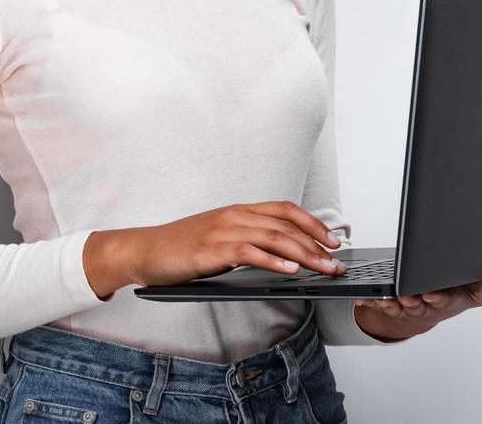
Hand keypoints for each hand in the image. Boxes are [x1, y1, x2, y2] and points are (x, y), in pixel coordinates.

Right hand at [117, 200, 348, 288]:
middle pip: (285, 225)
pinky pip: (249, 252)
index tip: (333, 240)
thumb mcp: (219, 237)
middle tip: (336, 263)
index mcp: (237, 210)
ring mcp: (221, 231)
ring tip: (323, 269)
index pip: (284, 209)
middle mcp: (233, 215)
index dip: (313, 223)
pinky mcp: (210, 249)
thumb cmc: (181, 247)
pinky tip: (289, 271)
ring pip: (273, 237)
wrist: (145, 250)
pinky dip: (273, 261)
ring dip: (304, 255)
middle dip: (316, 245)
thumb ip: (247, 239)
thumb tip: (282, 254)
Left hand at [354, 271, 481, 340]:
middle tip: (404, 294)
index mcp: (449, 300)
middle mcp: (428, 305)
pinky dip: (372, 299)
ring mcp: (408, 306)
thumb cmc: (454, 295)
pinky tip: (364, 297)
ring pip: (398, 304)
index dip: (437, 298)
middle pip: (419, 303)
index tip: (430, 294)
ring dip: (391, 301)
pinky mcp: (391, 304)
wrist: (429, 308)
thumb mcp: (478, 294)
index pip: (445, 300)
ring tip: (385, 295)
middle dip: (412, 298)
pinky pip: (379, 302)